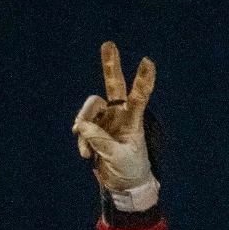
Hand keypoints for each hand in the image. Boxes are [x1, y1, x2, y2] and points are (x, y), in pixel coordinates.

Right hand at [73, 42, 155, 194]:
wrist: (123, 185)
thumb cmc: (129, 171)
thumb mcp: (118, 158)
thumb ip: (101, 141)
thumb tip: (82, 125)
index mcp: (133, 121)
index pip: (139, 97)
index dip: (143, 80)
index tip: (147, 62)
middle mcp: (119, 115)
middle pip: (113, 86)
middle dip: (111, 65)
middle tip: (108, 44)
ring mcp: (105, 120)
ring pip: (89, 109)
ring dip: (84, 126)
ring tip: (86, 149)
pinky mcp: (93, 129)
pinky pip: (81, 127)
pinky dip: (82, 140)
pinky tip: (86, 154)